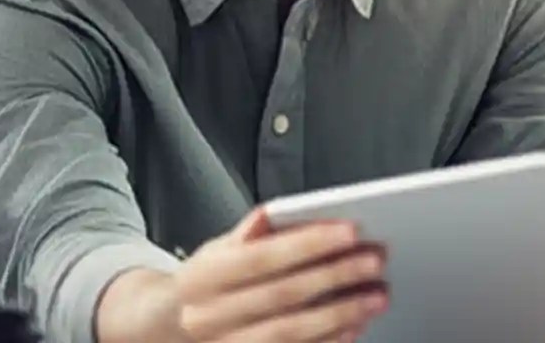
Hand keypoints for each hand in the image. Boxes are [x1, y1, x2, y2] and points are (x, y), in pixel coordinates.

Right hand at [175, 207, 388, 341]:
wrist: (168, 328)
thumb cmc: (205, 283)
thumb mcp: (215, 250)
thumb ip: (249, 233)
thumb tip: (272, 214)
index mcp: (205, 277)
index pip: (264, 257)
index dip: (309, 244)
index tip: (351, 231)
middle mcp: (212, 315)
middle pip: (284, 295)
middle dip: (336, 275)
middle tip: (376, 260)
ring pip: (290, 332)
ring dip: (340, 313)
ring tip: (376, 295)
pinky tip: (354, 328)